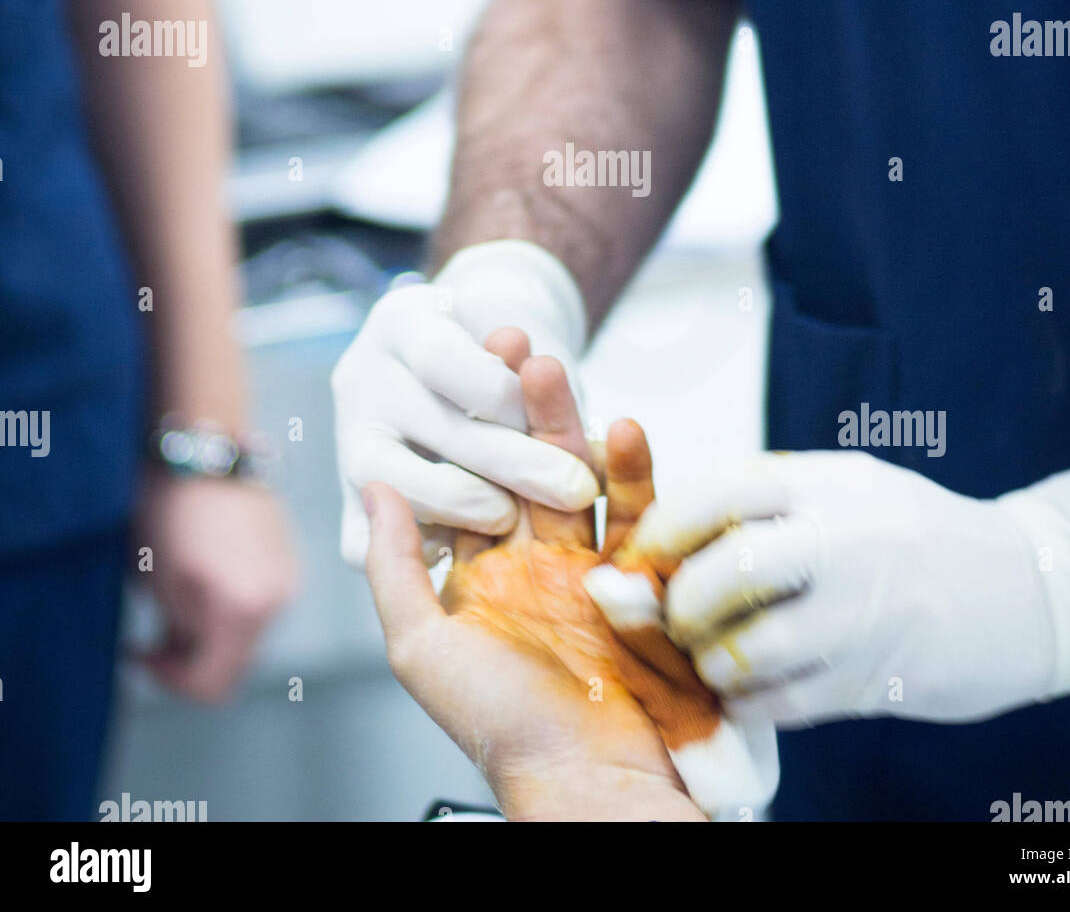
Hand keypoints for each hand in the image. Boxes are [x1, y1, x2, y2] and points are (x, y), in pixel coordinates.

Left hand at [133, 467, 297, 701]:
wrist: (206, 447)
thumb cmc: (173, 506)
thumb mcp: (159, 583)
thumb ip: (177, 633)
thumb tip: (180, 651)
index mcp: (247, 609)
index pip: (212, 684)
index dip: (169, 679)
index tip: (140, 652)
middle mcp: (280, 598)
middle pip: (235, 661)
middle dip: (191, 654)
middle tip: (153, 630)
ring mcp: (288, 575)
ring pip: (247, 632)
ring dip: (211, 628)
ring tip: (174, 595)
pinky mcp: (286, 556)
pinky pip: (258, 601)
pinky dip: (230, 602)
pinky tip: (201, 573)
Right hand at [333, 240, 598, 568]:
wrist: (474, 373)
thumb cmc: (509, 357)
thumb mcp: (526, 340)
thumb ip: (536, 373)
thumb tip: (543, 379)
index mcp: (403, 322)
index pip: (445, 362)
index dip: (506, 397)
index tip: (565, 424)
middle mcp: (362, 378)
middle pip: (436, 428)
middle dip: (518, 465)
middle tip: (576, 491)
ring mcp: (347, 441)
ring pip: (399, 487)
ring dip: (470, 508)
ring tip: (514, 514)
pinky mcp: (348, 502)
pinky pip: (368, 543)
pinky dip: (422, 548)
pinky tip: (469, 543)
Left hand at [363, 337, 704, 821]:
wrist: (591, 780)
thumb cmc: (501, 726)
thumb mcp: (424, 648)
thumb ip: (397, 567)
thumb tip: (374, 484)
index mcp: (486, 573)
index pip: (473, 478)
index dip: (470, 421)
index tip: (469, 361)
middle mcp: (538, 561)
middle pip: (528, 464)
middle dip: (523, 404)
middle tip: (519, 340)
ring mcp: (594, 565)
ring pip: (582, 477)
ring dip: (571, 422)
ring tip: (557, 370)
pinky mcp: (645, 576)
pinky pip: (640, 514)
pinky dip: (635, 470)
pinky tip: (625, 427)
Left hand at [624, 451, 1069, 726]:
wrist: (1033, 588)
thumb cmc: (917, 534)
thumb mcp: (849, 487)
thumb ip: (771, 501)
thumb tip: (674, 526)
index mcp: (828, 486)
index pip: (721, 494)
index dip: (667, 527)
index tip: (645, 553)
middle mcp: (845, 544)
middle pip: (727, 573)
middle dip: (680, 603)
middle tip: (673, 615)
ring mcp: (863, 615)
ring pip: (748, 649)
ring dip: (709, 660)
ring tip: (711, 655)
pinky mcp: (875, 680)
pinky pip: (781, 702)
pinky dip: (747, 700)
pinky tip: (749, 688)